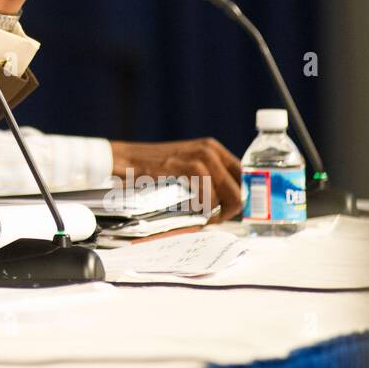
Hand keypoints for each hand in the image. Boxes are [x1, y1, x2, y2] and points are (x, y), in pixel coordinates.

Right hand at [109, 138, 242, 221]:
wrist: (123, 159)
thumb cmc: (153, 169)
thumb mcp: (184, 166)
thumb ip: (206, 178)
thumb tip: (227, 204)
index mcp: (212, 148)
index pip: (244, 174)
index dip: (245, 195)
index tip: (236, 211)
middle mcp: (210, 149)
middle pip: (240, 185)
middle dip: (234, 207)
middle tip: (219, 218)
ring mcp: (199, 155)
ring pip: (229, 190)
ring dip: (221, 210)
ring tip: (208, 219)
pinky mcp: (185, 165)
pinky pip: (209, 190)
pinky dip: (206, 205)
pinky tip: (198, 212)